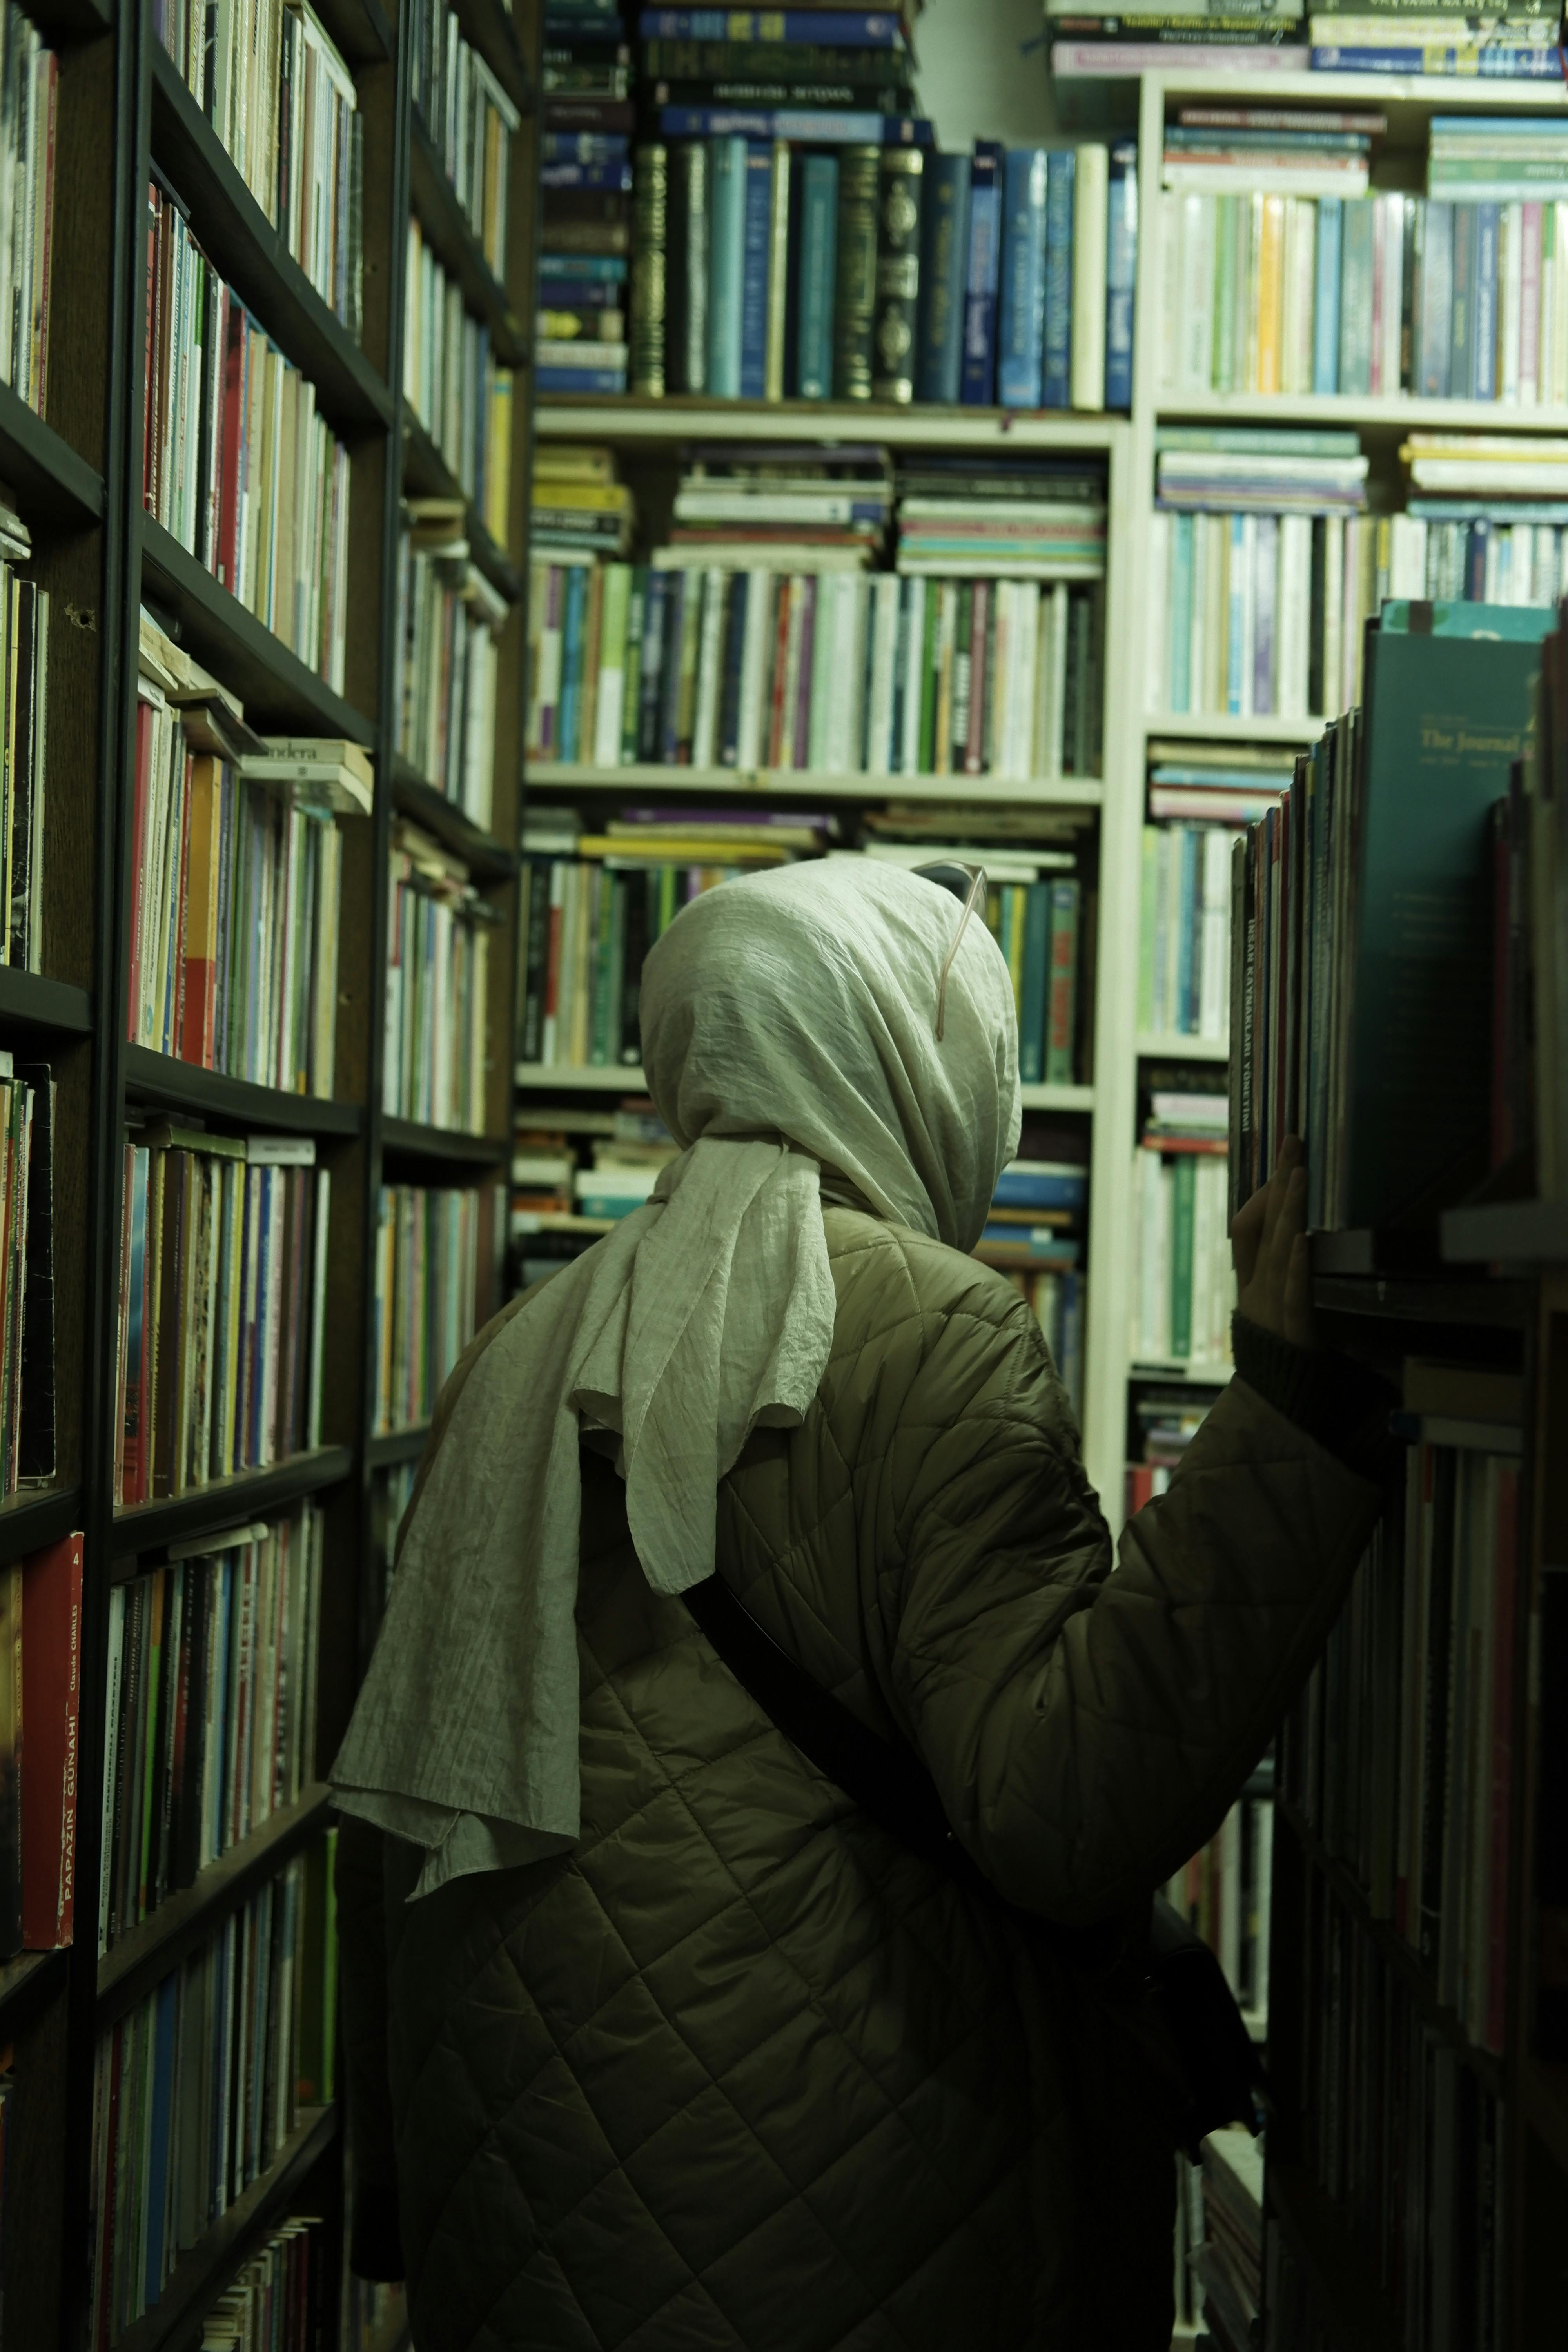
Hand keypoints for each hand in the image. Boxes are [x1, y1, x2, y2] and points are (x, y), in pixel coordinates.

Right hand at [1230, 1134, 1314, 1348]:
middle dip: (1278, 1184)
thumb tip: (1300, 1234)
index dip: (1264, 1194)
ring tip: (1299, 1174)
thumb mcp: (1275, 1309)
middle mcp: (1257, 1290)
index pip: (1247, 1229)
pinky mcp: (1294, 1331)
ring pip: (1278, 1252)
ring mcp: (1273, 1308)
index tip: (1286, 1160)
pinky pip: (1293, 1293)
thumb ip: (1282, 1274)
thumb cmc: (1284, 1355)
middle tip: (1293, 1144)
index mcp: (1251, 1283)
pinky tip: (1302, 1239)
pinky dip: (1295, 1265)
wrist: (1280, 1406)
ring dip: (1288, 1211)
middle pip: (1263, 1228)